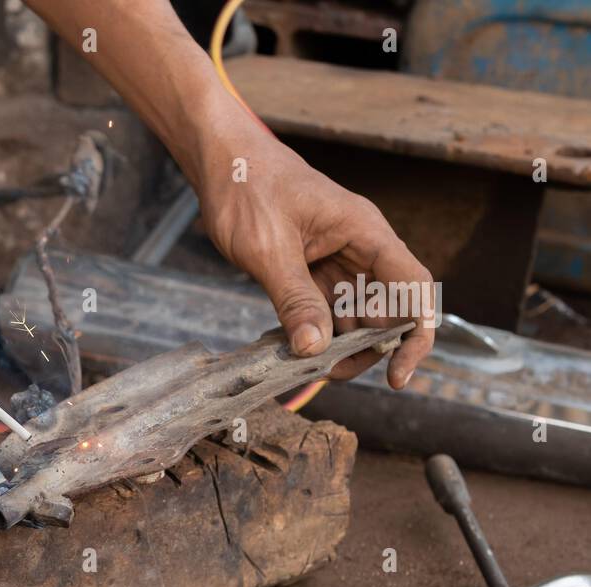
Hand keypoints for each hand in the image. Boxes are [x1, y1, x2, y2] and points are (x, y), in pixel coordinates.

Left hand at [196, 123, 434, 388]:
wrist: (221, 160)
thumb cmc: (247, 187)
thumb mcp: (267, 249)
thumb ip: (294, 299)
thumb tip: (315, 349)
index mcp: (365, 233)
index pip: (413, 290)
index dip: (413, 337)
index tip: (397, 377)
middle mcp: (360, 248)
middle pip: (387, 311)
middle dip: (366, 349)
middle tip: (329, 373)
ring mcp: (336, 260)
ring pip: (354, 316)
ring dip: (336, 345)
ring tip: (303, 364)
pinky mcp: (311, 270)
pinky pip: (324, 310)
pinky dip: (312, 331)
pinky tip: (290, 346)